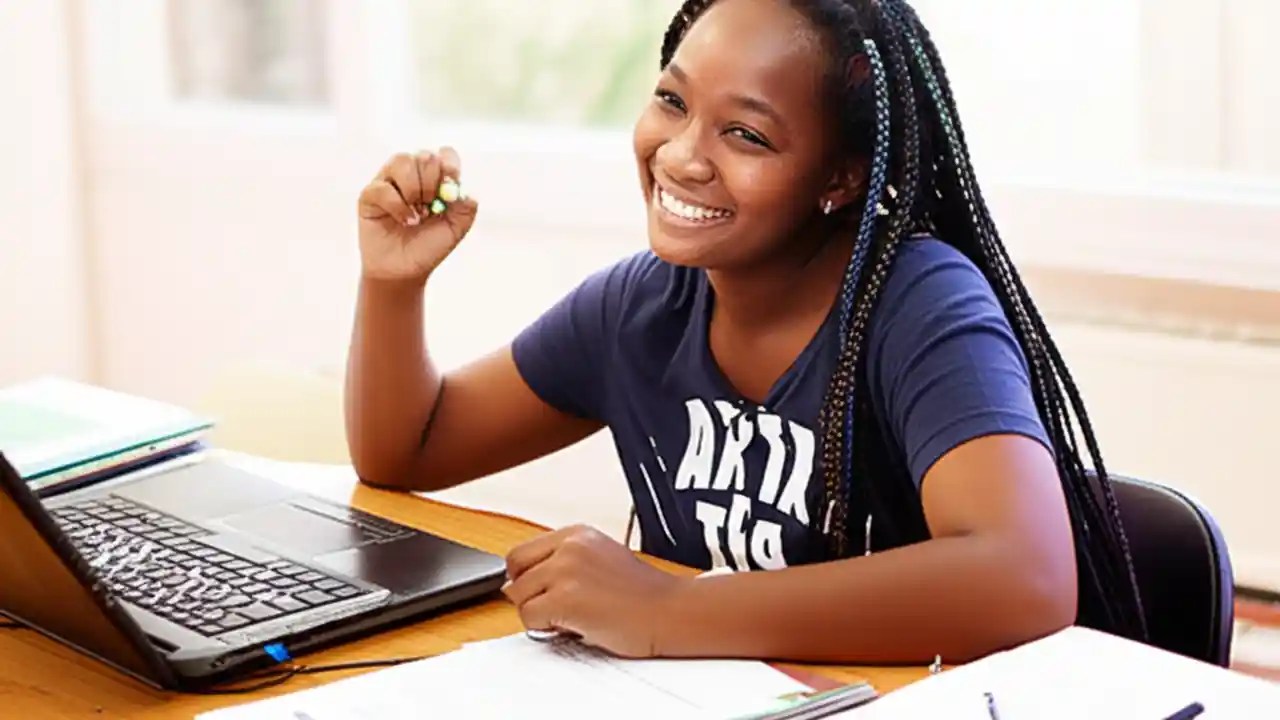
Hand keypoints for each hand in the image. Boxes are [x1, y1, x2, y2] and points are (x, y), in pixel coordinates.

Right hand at [356, 147, 478, 282]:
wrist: (403, 271)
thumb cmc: (428, 247)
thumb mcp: (455, 230)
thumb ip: (466, 209)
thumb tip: (465, 192)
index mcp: (436, 178)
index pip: (445, 155)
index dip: (450, 166)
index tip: (450, 186)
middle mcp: (413, 174)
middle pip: (426, 156)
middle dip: (432, 183)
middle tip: (430, 208)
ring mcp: (390, 181)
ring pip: (403, 161)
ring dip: (414, 190)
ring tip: (416, 215)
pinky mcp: (370, 193)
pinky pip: (383, 187)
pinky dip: (397, 206)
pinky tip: (403, 221)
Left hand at [503, 525, 689, 657]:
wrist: (671, 612)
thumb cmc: (642, 595)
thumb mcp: (600, 561)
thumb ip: (562, 564)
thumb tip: (514, 583)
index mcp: (577, 534)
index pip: (523, 552)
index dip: (528, 578)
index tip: (545, 592)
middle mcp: (569, 546)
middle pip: (515, 571)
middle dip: (529, 594)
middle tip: (556, 609)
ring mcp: (566, 570)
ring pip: (520, 597)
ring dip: (540, 614)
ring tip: (574, 617)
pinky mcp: (565, 598)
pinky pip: (529, 618)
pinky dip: (545, 630)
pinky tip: (576, 626)